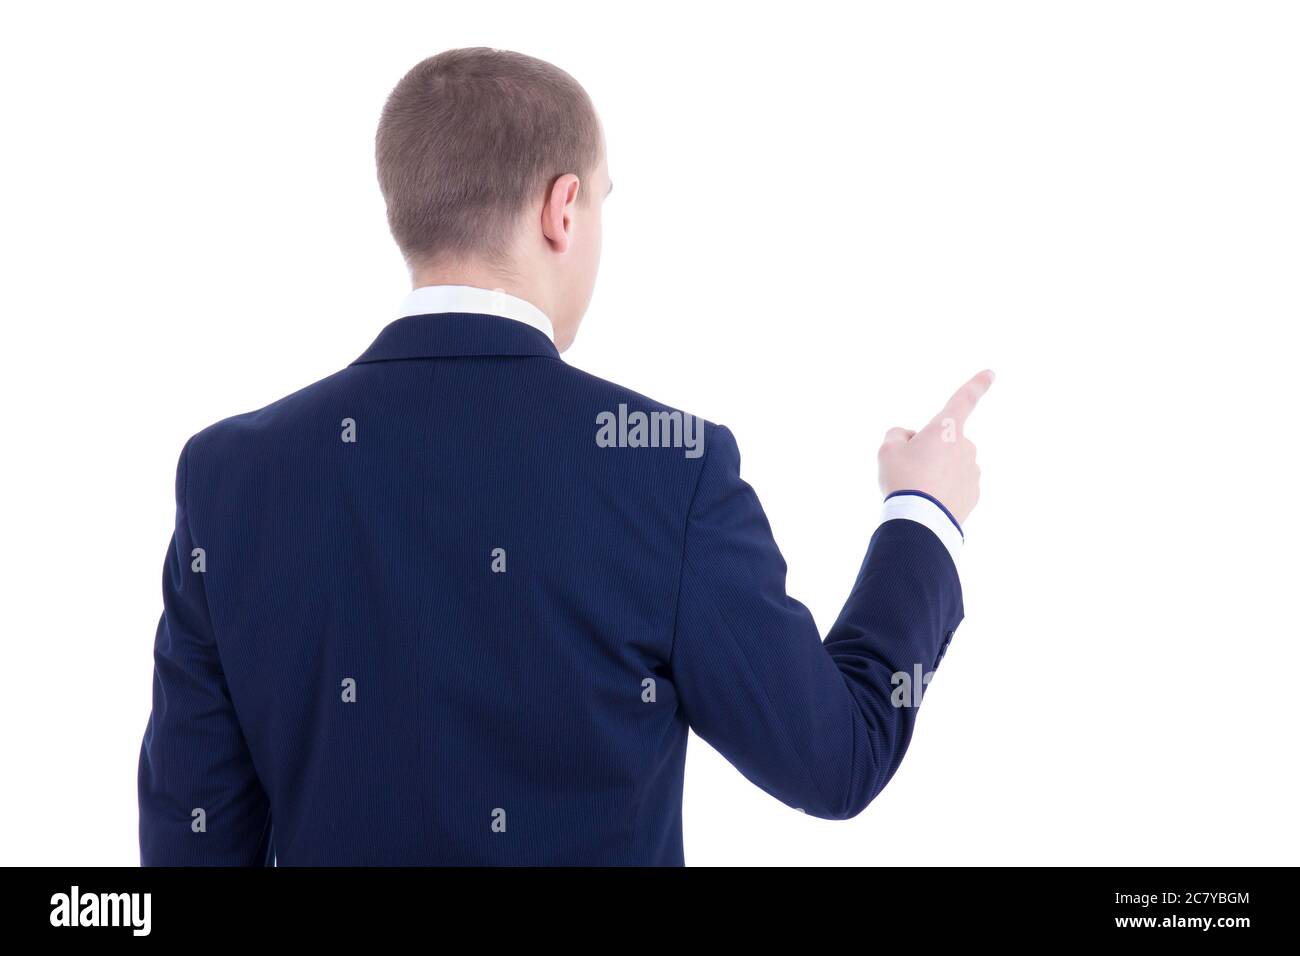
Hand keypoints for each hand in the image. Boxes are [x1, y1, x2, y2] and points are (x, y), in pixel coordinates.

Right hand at [877, 370, 994, 525]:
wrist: (919, 521)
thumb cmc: (903, 479)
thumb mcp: (886, 450)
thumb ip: (898, 435)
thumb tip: (910, 438)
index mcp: (946, 428)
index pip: (964, 399)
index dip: (977, 384)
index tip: (991, 373)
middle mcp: (965, 445)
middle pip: (944, 441)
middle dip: (929, 450)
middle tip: (908, 469)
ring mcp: (972, 470)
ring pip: (949, 464)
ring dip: (935, 471)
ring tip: (917, 489)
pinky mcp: (974, 493)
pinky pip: (955, 485)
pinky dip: (943, 489)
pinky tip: (929, 501)